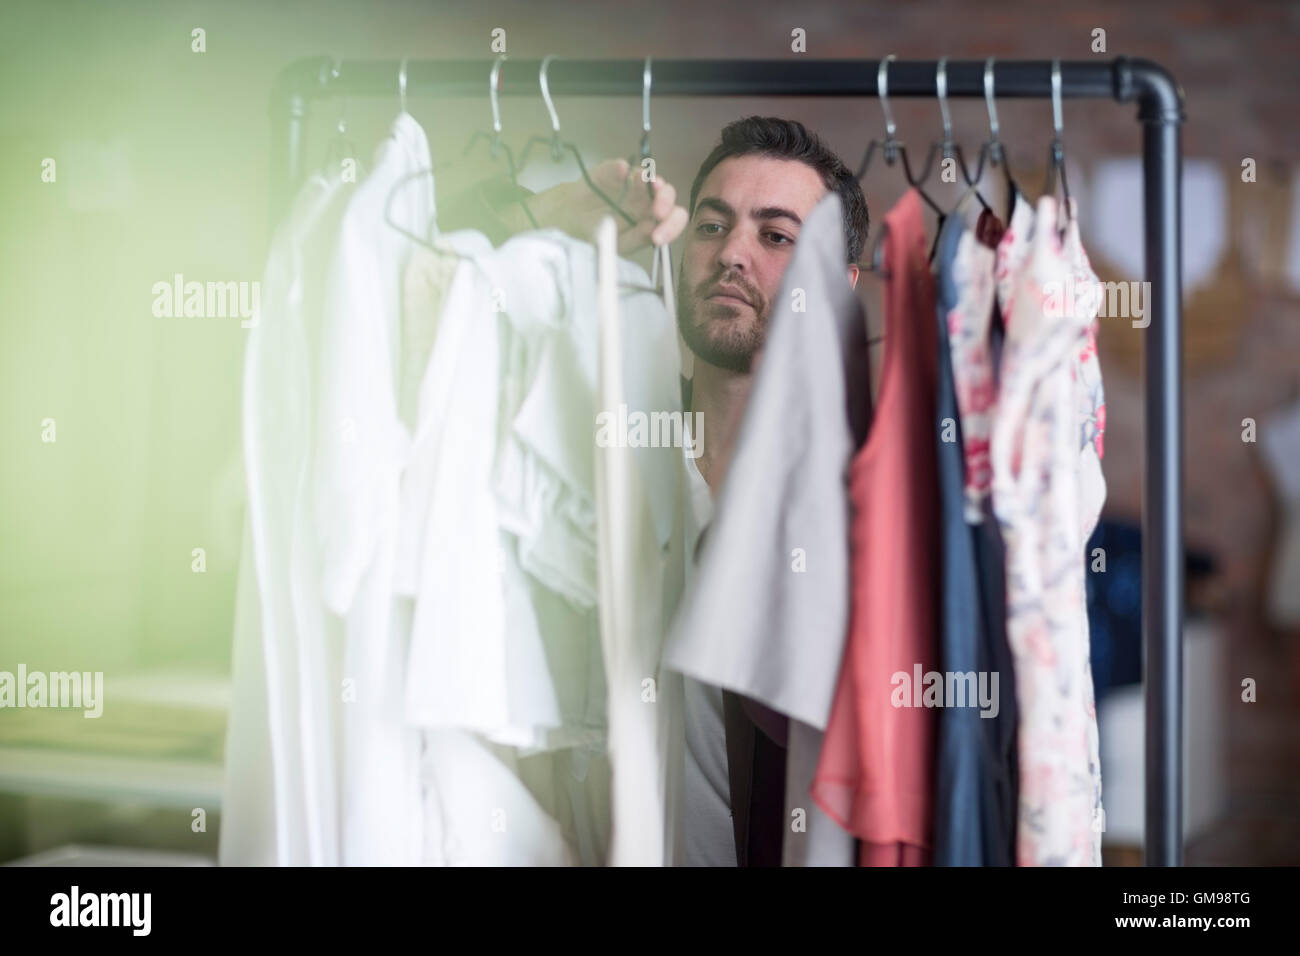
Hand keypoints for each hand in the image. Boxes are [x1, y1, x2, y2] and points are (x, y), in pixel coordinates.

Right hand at [528, 158, 688, 254]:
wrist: (574, 221)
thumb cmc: (600, 234)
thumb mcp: (618, 245)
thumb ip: (636, 238)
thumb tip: (652, 229)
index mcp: (654, 219)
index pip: (673, 220)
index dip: (671, 227)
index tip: (657, 238)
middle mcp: (648, 200)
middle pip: (667, 196)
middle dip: (666, 202)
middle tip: (657, 212)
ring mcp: (633, 184)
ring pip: (649, 178)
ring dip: (651, 181)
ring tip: (648, 184)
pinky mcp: (615, 172)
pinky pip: (621, 168)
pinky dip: (622, 169)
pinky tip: (622, 171)